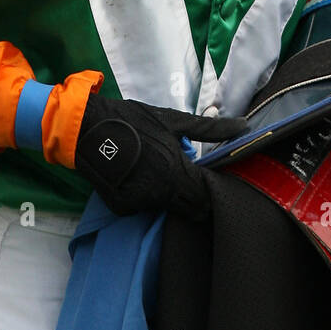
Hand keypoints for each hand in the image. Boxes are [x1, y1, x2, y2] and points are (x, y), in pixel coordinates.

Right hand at [74, 93, 246, 219]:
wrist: (86, 128)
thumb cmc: (133, 120)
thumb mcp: (172, 120)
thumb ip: (210, 129)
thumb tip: (244, 125)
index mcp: (178, 171)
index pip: (209, 195)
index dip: (214, 189)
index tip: (211, 179)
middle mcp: (162, 192)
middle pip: (192, 208)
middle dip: (195, 197)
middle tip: (187, 178)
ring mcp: (141, 203)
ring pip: (168, 209)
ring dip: (170, 197)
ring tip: (158, 173)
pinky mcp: (122, 208)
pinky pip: (143, 208)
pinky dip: (145, 198)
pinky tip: (137, 179)